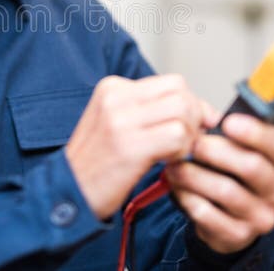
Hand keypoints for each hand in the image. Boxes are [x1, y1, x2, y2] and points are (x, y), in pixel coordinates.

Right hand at [65, 74, 209, 219]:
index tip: (192, 126)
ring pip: (182, 111)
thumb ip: (152, 110)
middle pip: (180, 92)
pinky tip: (166, 162)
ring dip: (189, 136)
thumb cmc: (98, 161)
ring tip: (174, 152)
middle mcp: (116, 98)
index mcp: (112, 88)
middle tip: (187, 141)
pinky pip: (176, 136)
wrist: (70, 190)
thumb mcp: (117, 123)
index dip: (191, 104)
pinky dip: (181, 151)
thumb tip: (203, 109)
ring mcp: (121, 121)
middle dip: (194, 117)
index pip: (171, 83)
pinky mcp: (130, 146)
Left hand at [164, 114, 273, 253]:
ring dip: (195, 174)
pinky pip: (208, 214)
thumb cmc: (232, 176)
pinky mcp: (238, 236)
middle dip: (217, 150)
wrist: (226, 220)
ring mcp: (261, 218)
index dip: (254, 132)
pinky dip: (188, 197)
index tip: (228, 122)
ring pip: (226, 191)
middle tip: (193, 143)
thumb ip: (230, 131)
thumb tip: (207, 114)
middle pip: (252, 167)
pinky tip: (178, 187)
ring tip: (175, 164)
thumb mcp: (238, 150)